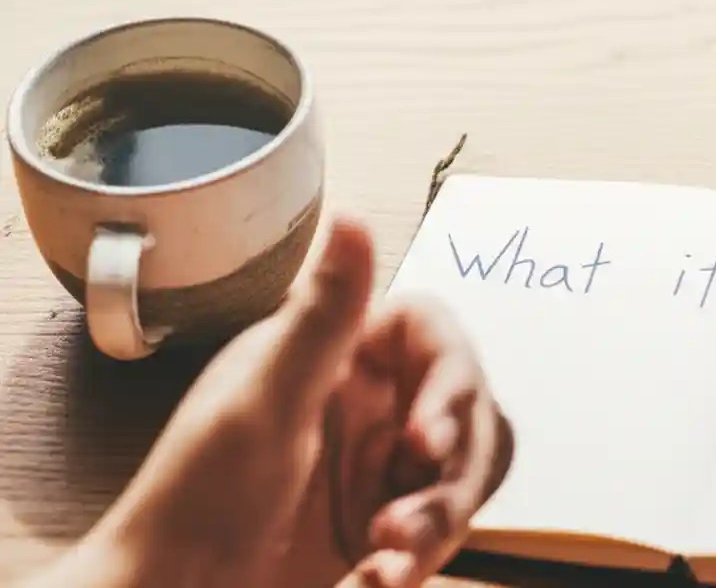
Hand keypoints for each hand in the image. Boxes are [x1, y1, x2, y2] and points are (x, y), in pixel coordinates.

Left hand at [27, 218, 512, 587]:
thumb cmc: (193, 499)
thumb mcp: (263, 402)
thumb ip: (322, 316)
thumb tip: (353, 219)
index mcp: (342, 356)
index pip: (435, 335)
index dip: (452, 377)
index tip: (428, 433)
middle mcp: (372, 403)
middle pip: (467, 411)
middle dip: (449, 473)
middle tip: (402, 521)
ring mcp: (383, 464)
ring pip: (465, 474)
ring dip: (440, 522)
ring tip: (387, 561)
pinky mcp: (390, 521)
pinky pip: (446, 528)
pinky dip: (422, 559)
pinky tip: (374, 579)